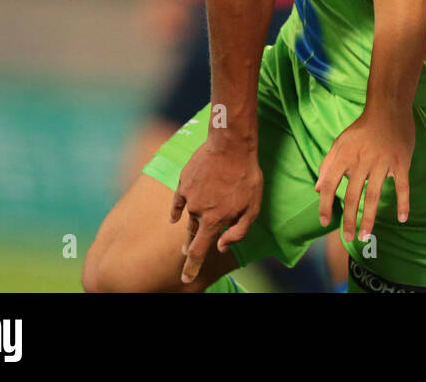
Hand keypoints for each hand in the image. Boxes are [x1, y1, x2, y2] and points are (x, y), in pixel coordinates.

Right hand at [169, 139, 261, 283]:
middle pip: (192, 234)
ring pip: (189, 216)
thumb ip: (238, 231)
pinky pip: (178, 201)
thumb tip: (221, 247)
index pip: (198, 251)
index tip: (185, 279)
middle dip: (190, 246)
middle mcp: (197, 211)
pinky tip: (173, 218)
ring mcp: (189, 196)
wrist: (230, 145)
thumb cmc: (246, 176)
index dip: (191, 268)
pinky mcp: (184, 182)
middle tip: (186, 253)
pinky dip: (176, 210)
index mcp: (213, 220)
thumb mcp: (252, 207)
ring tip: (193, 229)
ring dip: (192, 224)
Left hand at [315, 107, 414, 241]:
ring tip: (366, 234)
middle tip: (349, 238)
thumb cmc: (362, 127)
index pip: (331, 184)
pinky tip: (403, 218)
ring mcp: (383, 162)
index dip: (326, 204)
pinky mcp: (401, 162)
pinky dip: (403, 202)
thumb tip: (318, 189)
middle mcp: (362, 161)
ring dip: (370, 217)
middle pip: (354, 195)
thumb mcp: (340, 143)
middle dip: (350, 219)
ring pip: (375, 194)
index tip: (325, 221)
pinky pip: (402, 186)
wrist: (388, 108)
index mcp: (345, 156)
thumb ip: (328, 165)